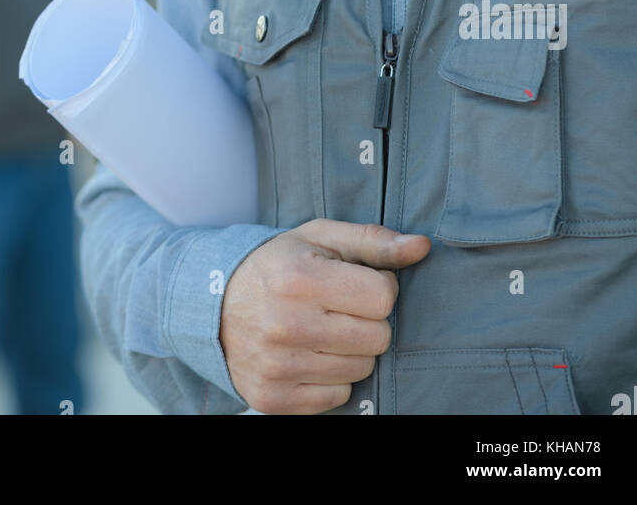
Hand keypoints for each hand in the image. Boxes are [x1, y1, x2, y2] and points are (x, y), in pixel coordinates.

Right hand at [219, 218, 430, 414]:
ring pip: (362, 369)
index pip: (382, 297)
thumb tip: (422, 247)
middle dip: (369, 320)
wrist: (214, 306)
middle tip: (340, 307)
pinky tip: (311, 353)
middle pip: (378, 337)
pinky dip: (332, 376)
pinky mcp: (273, 398)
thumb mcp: (320, 238)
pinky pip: (339, 396)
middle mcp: (286, 324)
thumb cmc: (279, 266)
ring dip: (353, 349)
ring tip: (325, 328)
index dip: (378, 287)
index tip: (356, 282)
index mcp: (299, 277)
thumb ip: (374, 241)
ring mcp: (278, 366)